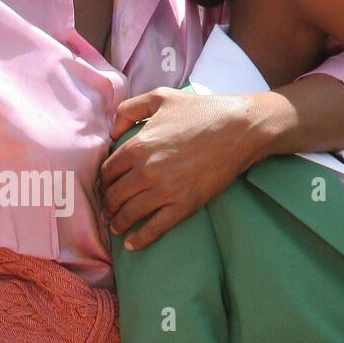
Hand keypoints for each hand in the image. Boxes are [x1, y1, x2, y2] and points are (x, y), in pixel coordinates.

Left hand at [102, 87, 258, 249]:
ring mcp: (164, 191)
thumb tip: (113, 132)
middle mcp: (146, 171)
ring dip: (118, 222)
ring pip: (129, 214)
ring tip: (116, 225)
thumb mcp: (161, 97)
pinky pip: (155, 228)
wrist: (239, 129)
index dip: (104, 180)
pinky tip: (131, 244)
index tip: (106, 184)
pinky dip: (139, 239)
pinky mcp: (184, 205)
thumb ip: (130, 109)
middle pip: (114, 195)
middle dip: (108, 203)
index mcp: (137, 146)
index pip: (107, 171)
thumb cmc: (201, 110)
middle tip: (109, 207)